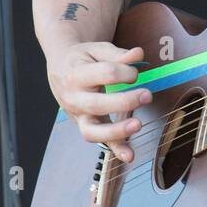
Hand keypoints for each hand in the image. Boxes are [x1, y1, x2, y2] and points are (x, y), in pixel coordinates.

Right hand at [46, 41, 152, 162]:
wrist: (60, 70)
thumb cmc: (82, 59)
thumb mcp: (96, 50)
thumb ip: (117, 54)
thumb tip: (138, 54)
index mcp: (76, 74)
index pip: (105, 74)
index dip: (125, 72)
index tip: (135, 71)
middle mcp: (74, 98)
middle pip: (98, 104)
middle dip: (124, 101)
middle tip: (147, 95)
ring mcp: (78, 116)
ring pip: (93, 130)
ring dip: (117, 131)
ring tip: (138, 125)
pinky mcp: (86, 127)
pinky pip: (100, 141)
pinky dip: (115, 149)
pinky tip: (130, 156)